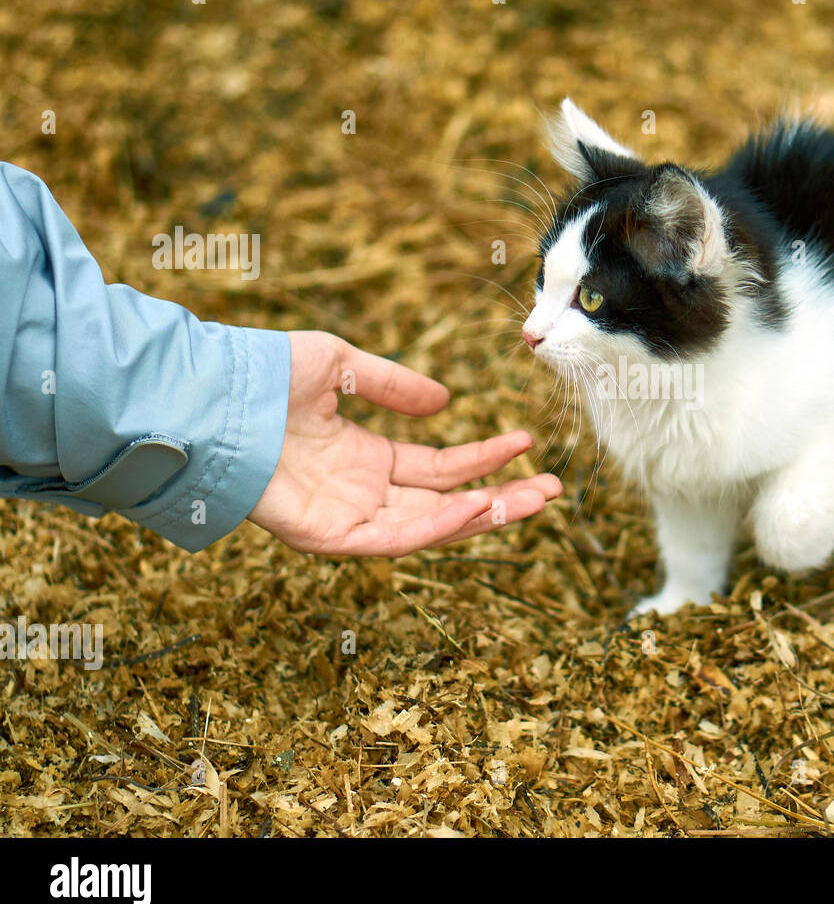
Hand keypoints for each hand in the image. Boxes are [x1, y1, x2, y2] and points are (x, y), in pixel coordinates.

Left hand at [248, 331, 559, 555]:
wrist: (210, 396)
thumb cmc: (262, 376)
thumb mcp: (340, 364)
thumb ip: (393, 386)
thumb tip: (446, 403)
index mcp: (364, 458)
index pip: (438, 466)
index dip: (484, 457)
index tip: (526, 443)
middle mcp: (361, 493)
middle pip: (446, 503)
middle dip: (502, 498)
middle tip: (554, 490)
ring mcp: (347, 518)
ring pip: (430, 525)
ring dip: (484, 515)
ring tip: (533, 499)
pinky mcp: (328, 536)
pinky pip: (394, 538)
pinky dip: (438, 526)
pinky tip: (476, 506)